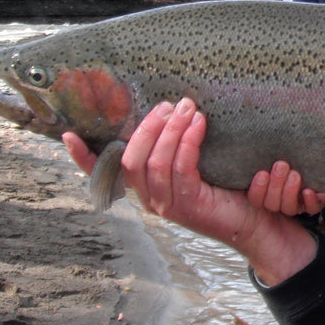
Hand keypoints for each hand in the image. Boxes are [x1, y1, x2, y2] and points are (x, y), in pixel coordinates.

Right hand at [61, 99, 319, 284]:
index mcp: (144, 188)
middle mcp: (148, 200)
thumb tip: (170, 108)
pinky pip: (181, 168)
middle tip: (170, 104)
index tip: (68, 134)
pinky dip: (188, 141)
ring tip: (187, 107)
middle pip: (130, 159)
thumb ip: (176, 146)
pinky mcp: (188, 206)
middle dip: (148, 126)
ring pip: (154, 162)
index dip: (82, 157)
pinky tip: (199, 124)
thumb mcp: (196, 163)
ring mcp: (166, 206)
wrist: (255, 221)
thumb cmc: (226, 188)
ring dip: (170, 129)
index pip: (104, 174)